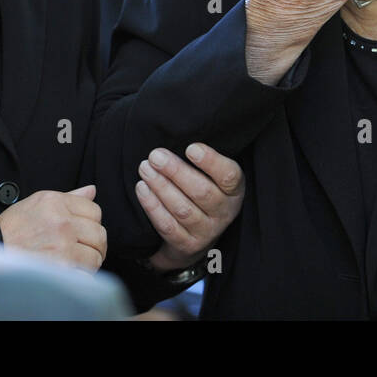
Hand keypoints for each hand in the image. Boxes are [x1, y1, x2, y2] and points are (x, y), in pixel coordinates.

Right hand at [0, 185, 106, 269]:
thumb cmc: (11, 229)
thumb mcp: (36, 203)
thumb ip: (68, 197)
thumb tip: (92, 191)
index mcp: (56, 202)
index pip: (95, 211)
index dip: (91, 223)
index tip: (83, 232)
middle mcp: (62, 222)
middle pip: (99, 234)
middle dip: (95, 245)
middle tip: (84, 251)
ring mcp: (62, 245)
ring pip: (95, 255)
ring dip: (89, 262)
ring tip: (75, 263)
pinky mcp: (60, 267)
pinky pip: (86, 273)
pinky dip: (81, 277)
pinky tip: (69, 273)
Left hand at [137, 142, 245, 272]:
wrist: (196, 234)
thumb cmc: (202, 190)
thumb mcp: (211, 176)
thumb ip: (201, 159)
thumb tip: (177, 131)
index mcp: (234, 190)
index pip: (228, 176)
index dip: (211, 162)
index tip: (190, 147)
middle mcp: (224, 212)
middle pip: (201, 191)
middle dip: (175, 171)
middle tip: (155, 155)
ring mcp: (207, 231)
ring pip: (182, 209)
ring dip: (160, 187)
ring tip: (145, 168)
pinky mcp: (187, 245)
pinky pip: (167, 225)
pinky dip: (152, 206)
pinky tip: (142, 189)